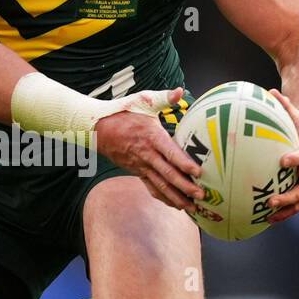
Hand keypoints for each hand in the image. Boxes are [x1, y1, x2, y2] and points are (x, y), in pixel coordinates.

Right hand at [94, 87, 202, 210]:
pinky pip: (152, 187)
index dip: (184, 163)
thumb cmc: (123, 112)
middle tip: (201, 195)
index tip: (198, 173)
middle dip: (185, 186)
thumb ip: (164, 98)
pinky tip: (176, 205)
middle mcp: (147, 154)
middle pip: (168, 173)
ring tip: (192, 207)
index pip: (170, 153)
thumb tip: (179, 91)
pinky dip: (164, 198)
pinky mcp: (138, 172)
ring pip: (161, 185)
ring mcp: (141, 166)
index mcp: (151, 137)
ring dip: (176, 197)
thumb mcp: (143, 100)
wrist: (98, 128)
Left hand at [267, 88, 298, 222]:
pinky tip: (268, 219)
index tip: (283, 161)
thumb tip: (268, 91)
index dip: (298, 158)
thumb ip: (285, 106)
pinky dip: (286, 212)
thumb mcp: (296, 115)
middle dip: (291, 191)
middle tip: (272, 197)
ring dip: (288, 205)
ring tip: (269, 209)